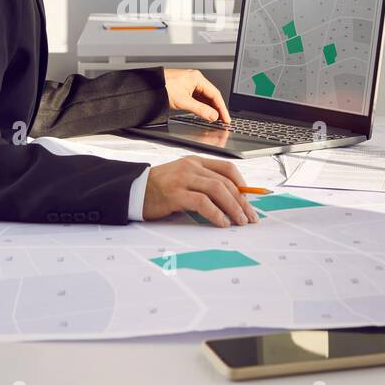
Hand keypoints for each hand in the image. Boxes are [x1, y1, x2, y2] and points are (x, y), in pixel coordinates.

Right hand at [143, 156, 258, 226]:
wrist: (133, 190)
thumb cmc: (159, 189)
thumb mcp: (184, 179)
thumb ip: (203, 184)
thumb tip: (231, 200)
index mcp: (195, 161)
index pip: (228, 168)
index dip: (243, 184)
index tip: (251, 200)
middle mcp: (191, 167)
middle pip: (226, 181)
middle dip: (242, 201)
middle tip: (250, 217)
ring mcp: (182, 179)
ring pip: (218, 190)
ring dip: (233, 207)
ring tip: (239, 221)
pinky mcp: (175, 193)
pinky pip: (202, 202)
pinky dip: (216, 214)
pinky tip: (222, 222)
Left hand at [164, 69, 230, 123]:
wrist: (147, 87)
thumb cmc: (162, 88)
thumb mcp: (183, 101)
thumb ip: (200, 110)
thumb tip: (213, 115)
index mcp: (197, 78)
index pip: (215, 94)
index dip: (222, 108)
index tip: (226, 118)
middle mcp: (195, 79)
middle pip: (211, 95)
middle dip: (217, 108)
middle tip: (223, 120)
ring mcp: (189, 83)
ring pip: (204, 97)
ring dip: (209, 108)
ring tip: (214, 119)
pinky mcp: (184, 88)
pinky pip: (197, 98)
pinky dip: (201, 106)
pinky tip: (203, 113)